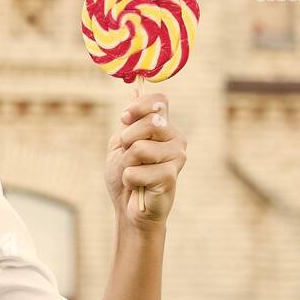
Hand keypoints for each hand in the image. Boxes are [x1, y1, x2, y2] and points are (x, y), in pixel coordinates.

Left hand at [104, 92, 186, 229]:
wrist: (128, 208)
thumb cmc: (126, 175)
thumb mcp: (121, 143)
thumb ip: (129, 121)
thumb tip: (135, 90)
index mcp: (164, 127)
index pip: (160, 102)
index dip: (140, 106)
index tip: (125, 117)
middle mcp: (176, 139)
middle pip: (150, 122)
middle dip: (127, 140)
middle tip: (128, 156)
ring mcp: (177, 157)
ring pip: (140, 148)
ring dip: (127, 163)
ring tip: (134, 173)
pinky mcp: (170, 177)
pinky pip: (136, 171)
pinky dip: (129, 180)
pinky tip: (138, 186)